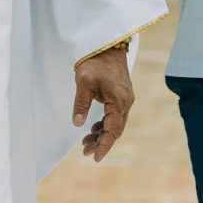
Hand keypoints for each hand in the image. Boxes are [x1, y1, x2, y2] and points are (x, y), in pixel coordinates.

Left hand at [71, 45, 134, 161]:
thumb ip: (81, 104)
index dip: (104, 146)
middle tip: (85, 151)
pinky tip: (93, 128)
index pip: (113, 130)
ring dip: (102, 134)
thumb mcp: (83, 82)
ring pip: (115, 123)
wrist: (107, 44)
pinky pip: (115, 115)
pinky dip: (105, 124)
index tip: (95, 158)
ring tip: (86, 142)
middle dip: (102, 142)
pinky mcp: (121, 95)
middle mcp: (126, 102)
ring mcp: (125, 98)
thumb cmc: (95, 61)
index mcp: (118, 100)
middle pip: (116, 130)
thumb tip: (76, 124)